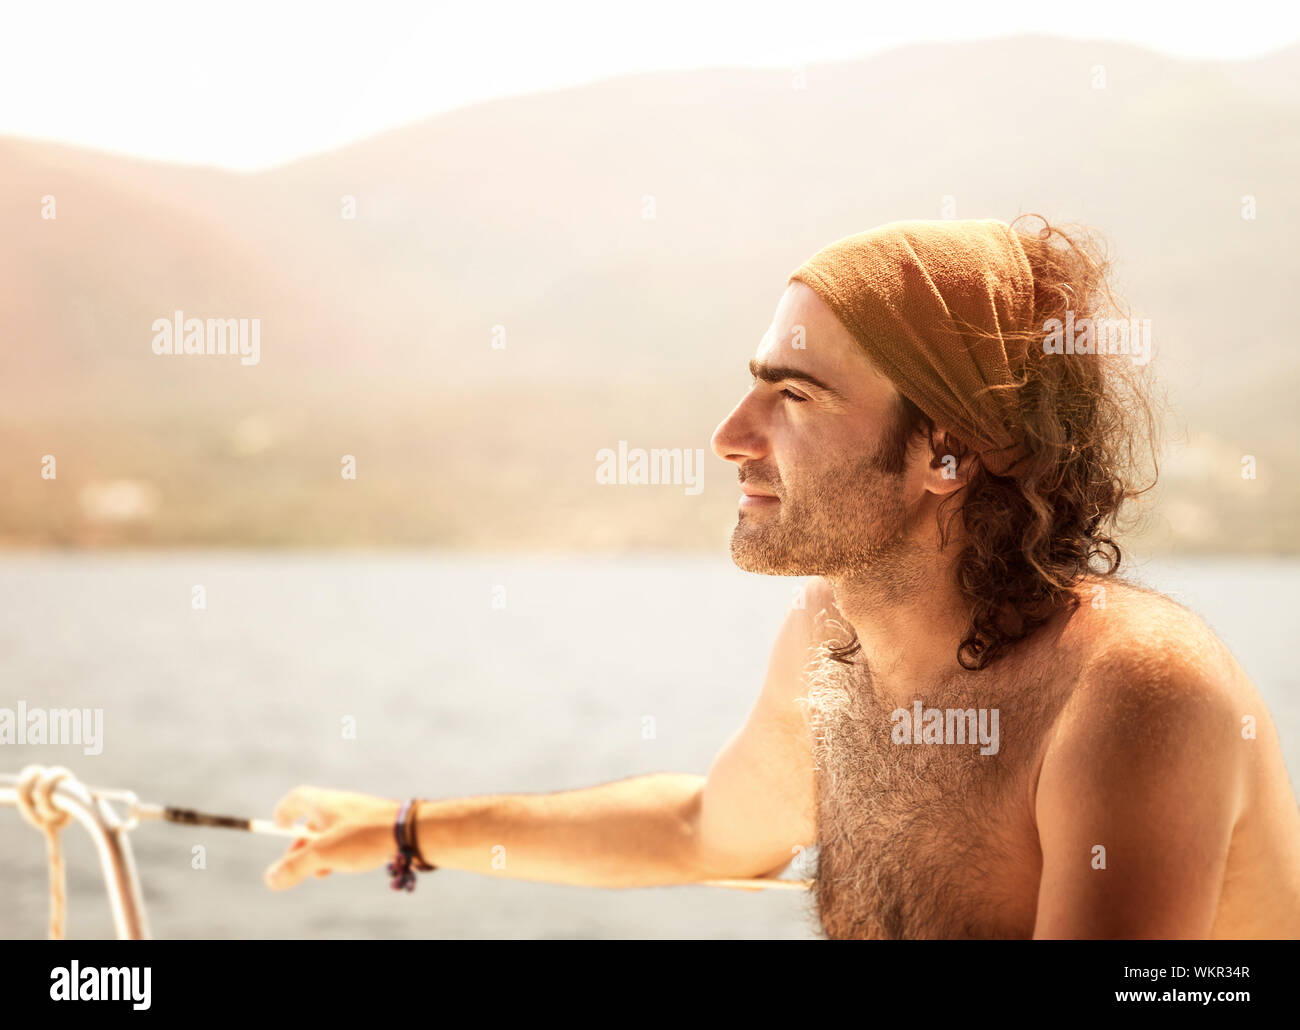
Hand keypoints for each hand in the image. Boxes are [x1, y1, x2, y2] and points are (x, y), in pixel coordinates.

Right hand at [263, 786, 401, 889]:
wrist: (412, 831)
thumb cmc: (365, 837)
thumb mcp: (324, 854)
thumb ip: (295, 867)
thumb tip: (271, 879)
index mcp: (324, 803)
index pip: (297, 798)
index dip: (284, 811)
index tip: (279, 827)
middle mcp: (341, 805)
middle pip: (312, 821)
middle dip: (302, 846)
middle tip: (299, 869)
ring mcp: (359, 815)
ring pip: (332, 833)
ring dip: (322, 853)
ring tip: (325, 872)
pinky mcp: (375, 826)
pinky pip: (351, 838)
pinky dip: (342, 853)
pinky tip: (350, 866)